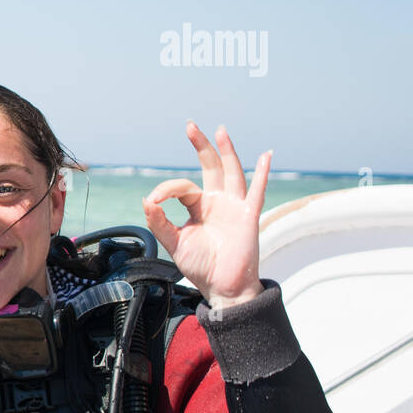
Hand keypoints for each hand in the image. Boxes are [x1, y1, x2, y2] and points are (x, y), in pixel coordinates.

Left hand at [141, 122, 268, 310]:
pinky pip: (257, 192)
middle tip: (190, 125)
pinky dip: (262, 174)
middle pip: (210, 167)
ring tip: (220, 131)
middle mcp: (217, 201)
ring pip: (231, 172)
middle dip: (201, 146)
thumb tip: (146, 199)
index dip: (165, 190)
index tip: (153, 201)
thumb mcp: (174, 242)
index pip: (182, 187)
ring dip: (226, 151)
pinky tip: (265, 156)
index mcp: (199, 206)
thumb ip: (159, 222)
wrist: (221, 287)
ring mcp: (234, 206)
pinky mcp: (248, 216)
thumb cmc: (201, 265)